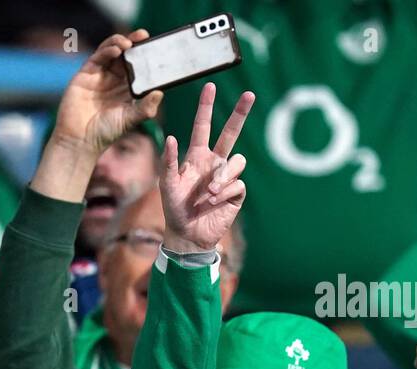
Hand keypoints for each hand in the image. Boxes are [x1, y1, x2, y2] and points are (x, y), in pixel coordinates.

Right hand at [50, 31, 162, 157]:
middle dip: (134, 43)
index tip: (155, 46)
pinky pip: (98, 57)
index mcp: (125, 89)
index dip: (145, 55)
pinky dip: (108, 49)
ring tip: (129, 43)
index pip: (137, 66)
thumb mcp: (130, 120)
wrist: (80, 140)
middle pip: (125, 55)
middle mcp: (113, 80)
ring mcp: (99, 76)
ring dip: (120, 43)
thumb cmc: (105, 133)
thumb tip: (160, 93)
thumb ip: (145, 108)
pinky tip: (117, 49)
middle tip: (144, 36)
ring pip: (111, 51)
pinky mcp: (85, 74)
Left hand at [159, 83, 253, 253]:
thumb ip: (169, 162)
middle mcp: (214, 162)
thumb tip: (171, 137)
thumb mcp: (167, 185)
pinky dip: (226, 191)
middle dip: (240, 114)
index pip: (203, 127)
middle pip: (231, 133)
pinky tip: (215, 201)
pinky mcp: (236, 192)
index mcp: (197, 157)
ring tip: (209, 192)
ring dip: (223, 176)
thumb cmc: (174, 209)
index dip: (206, 108)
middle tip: (249, 94)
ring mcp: (227, 177)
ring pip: (237, 161)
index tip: (210, 85)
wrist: (187, 234)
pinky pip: (238, 183)